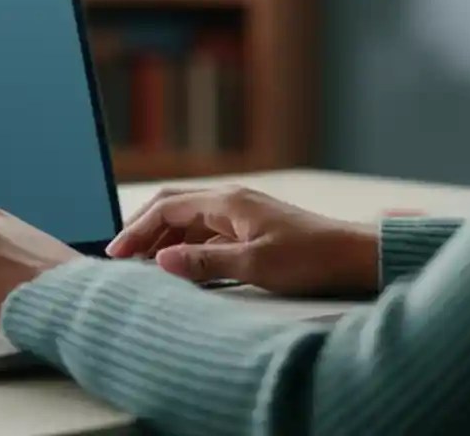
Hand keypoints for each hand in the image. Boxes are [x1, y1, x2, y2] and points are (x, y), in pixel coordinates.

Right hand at [107, 186, 379, 295]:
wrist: (353, 257)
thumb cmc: (309, 258)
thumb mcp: (255, 265)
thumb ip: (206, 263)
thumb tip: (161, 262)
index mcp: (227, 202)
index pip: (167, 208)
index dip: (137, 230)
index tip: (115, 255)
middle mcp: (230, 202)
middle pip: (173, 208)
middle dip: (143, 230)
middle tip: (120, 258)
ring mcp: (240, 215)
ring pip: (188, 222)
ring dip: (163, 241)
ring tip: (142, 267)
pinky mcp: (249, 230)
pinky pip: (205, 234)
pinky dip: (185, 248)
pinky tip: (178, 268)